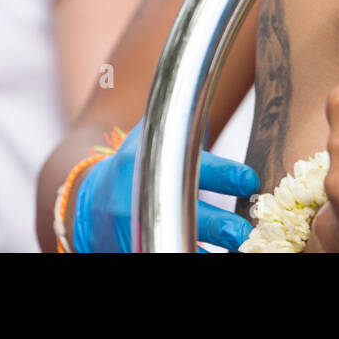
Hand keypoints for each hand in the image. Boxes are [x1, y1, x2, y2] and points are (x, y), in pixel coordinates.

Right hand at [72, 119, 259, 251]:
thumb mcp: (152, 136)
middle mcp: (141, 197)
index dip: (224, 175)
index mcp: (149, 162)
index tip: (250, 181)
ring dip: (204, 249)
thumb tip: (213, 81)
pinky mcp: (132, 251)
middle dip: (218, 225)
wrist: (89, 202)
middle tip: (245, 230)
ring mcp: (134, 229)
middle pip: (185, 213)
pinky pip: (160, 254)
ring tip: (239, 250)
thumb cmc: (137, 164)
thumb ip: (184, 122)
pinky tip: (210, 256)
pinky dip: (182, 253)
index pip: (192, 166)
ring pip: (174, 241)